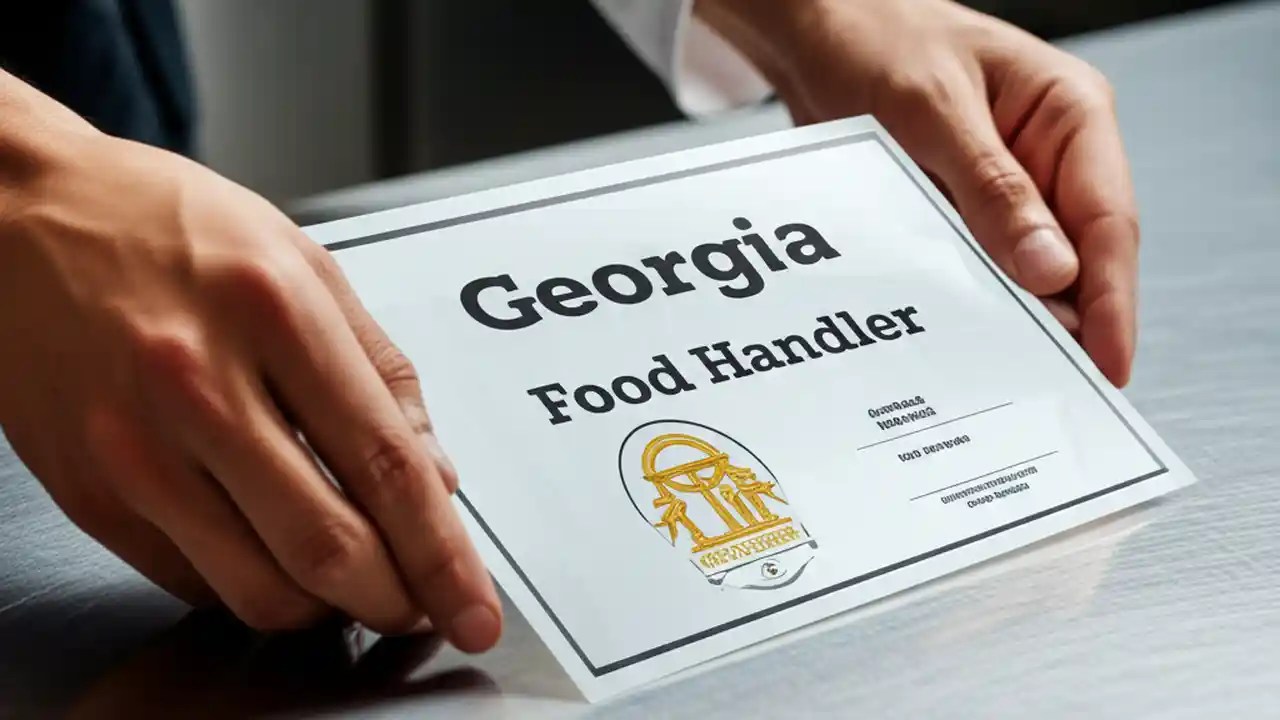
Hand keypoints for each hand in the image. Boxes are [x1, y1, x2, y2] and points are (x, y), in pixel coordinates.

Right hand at [0, 76, 501, 648]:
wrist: (19, 218)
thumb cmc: (166, 226)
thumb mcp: (304, 262)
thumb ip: (383, 373)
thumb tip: (437, 478)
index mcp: (275, 313)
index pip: (387, 467)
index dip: (445, 557)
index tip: (475, 610)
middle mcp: (200, 386)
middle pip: (329, 547)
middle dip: (396, 601)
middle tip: (422, 605)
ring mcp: (136, 449)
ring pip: (260, 588)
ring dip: (329, 607)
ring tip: (356, 578)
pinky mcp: (92, 493)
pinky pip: (194, 580)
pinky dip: (253, 583)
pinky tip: (272, 548)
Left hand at [697, 0, 1138, 385]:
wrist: (816, 30)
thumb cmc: (878, 39)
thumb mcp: (933, 113)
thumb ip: (993, 190)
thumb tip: (1050, 270)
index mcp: (1070, 113)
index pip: (1109, 221)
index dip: (1112, 300)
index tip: (1108, 362)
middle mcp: (1051, 152)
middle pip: (1080, 255)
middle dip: (1074, 322)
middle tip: (1061, 390)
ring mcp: (1011, 183)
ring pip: (1031, 267)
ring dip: (1022, 317)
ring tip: (1015, 376)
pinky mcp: (967, 205)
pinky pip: (983, 261)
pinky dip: (978, 298)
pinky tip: (968, 337)